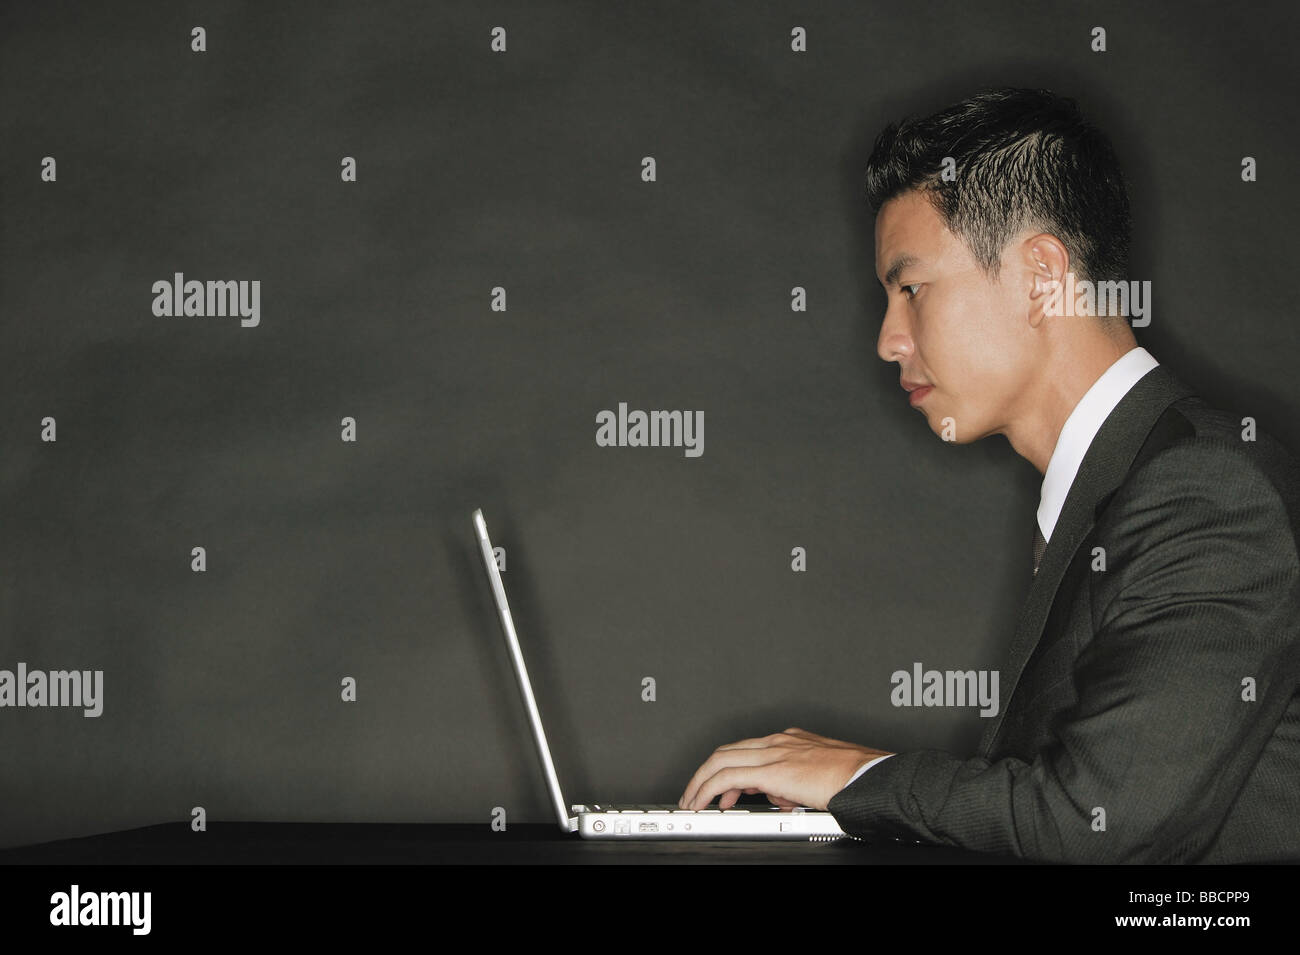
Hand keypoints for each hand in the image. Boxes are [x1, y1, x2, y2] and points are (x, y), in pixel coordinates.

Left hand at [677, 727, 893, 810]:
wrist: (869, 777)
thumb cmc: (854, 779)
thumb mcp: (815, 778)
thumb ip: (793, 783)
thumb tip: (779, 797)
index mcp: (789, 740)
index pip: (746, 750)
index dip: (726, 770)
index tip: (720, 791)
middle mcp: (778, 741)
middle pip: (727, 751)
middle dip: (704, 774)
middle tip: (694, 795)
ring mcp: (774, 752)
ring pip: (721, 760)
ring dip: (700, 782)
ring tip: (692, 803)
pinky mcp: (772, 770)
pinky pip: (727, 777)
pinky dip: (708, 790)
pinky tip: (703, 805)